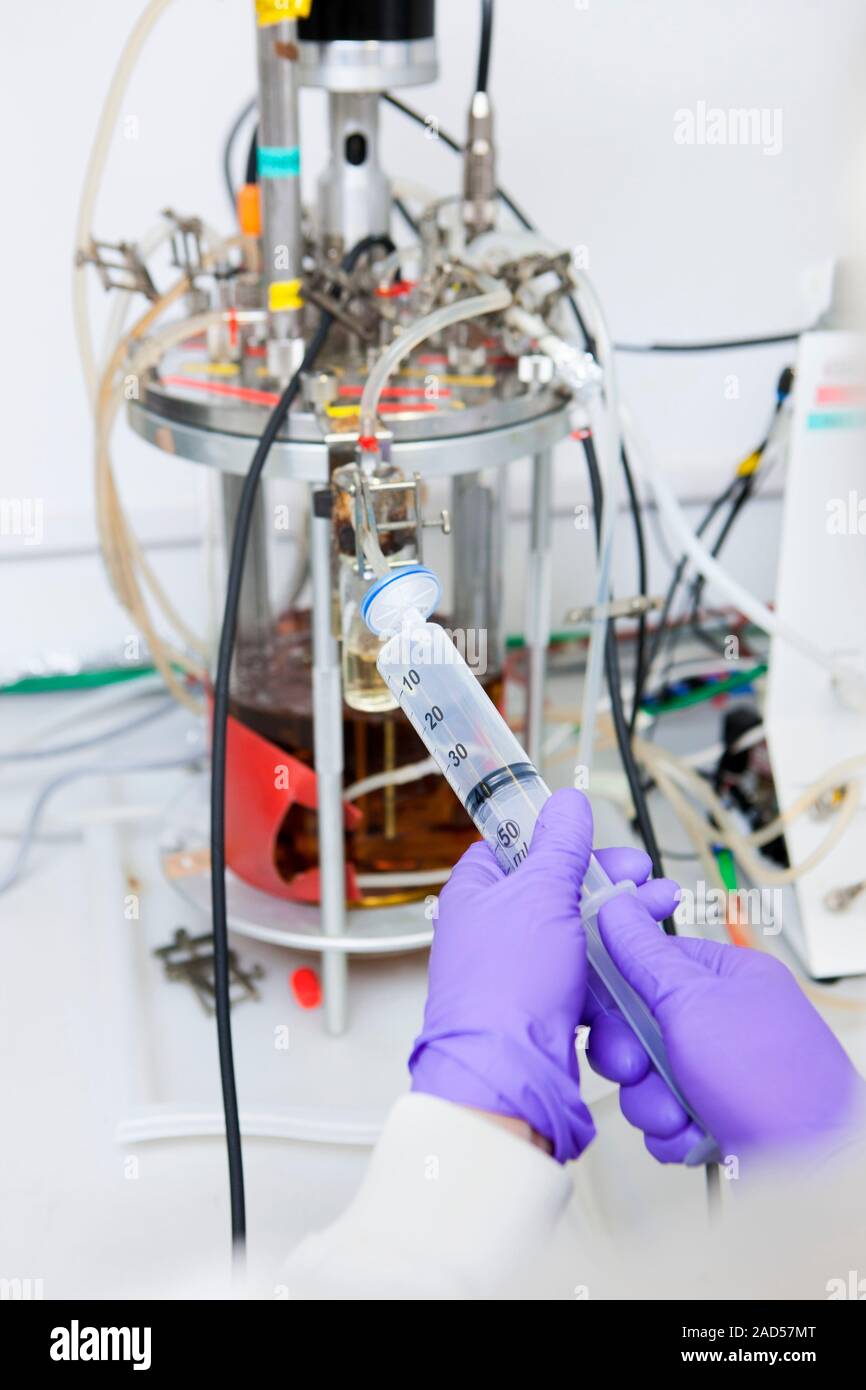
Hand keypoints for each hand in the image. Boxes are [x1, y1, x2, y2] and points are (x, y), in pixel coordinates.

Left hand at [409, 788, 679, 1161]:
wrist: (506, 1077)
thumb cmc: (508, 984)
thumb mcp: (542, 894)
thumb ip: (559, 846)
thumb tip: (565, 802)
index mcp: (477, 892)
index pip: (516, 847)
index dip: (561, 841)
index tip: (601, 843)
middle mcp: (493, 931)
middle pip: (558, 893)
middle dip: (610, 887)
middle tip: (649, 882)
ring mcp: (518, 974)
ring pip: (578, 940)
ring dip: (621, 929)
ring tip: (662, 916)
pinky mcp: (543, 1012)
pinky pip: (585, 985)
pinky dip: (613, 978)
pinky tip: (641, 972)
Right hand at [588, 895, 865, 1162]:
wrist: (816, 1167)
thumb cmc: (779, 1080)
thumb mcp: (696, 1003)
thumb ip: (646, 956)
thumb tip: (617, 908)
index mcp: (724, 977)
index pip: (648, 959)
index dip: (615, 984)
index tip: (600, 1006)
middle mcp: (719, 1021)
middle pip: (635, 1025)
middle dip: (631, 1056)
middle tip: (639, 1067)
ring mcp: (714, 1072)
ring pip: (643, 1077)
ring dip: (650, 1100)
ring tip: (679, 1112)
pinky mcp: (709, 1115)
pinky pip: (660, 1117)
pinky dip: (669, 1132)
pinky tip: (694, 1134)